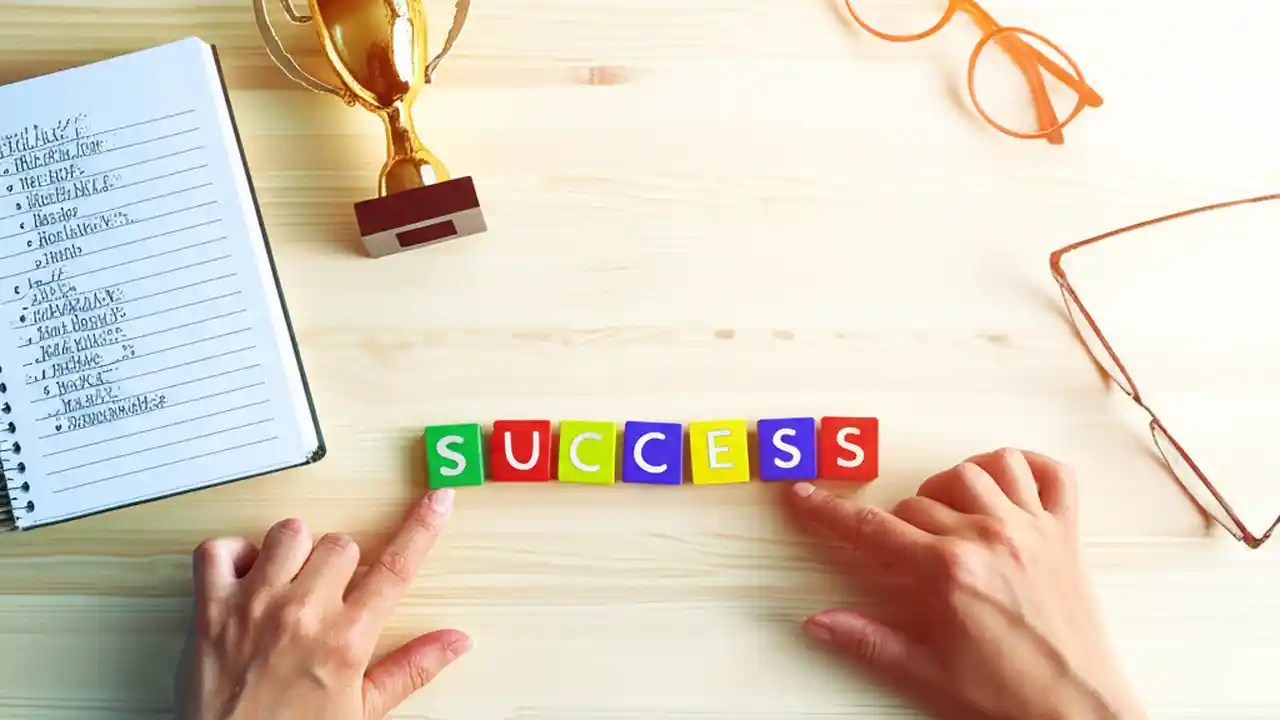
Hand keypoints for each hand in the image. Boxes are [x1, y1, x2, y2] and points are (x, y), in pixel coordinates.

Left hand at [175, 488, 469, 719]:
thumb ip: (412, 668)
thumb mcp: (363, 711)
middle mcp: (301, 614)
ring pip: (289, 533)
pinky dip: (231, 555)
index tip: (438, 501)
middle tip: (332, 597)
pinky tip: (246, 577)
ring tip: (290, 584)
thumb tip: (456, 641)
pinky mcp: (210, 608)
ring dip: (294, 552)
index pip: (396, 568)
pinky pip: (218, 549)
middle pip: (341, 544)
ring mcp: (253, 606)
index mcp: (345, 640)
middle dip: (342, 565)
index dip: (422, 528)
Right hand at [789, 449, 1143, 719]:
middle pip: (919, 501)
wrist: (1077, 713)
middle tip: (900, 556)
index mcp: (949, 571)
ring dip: (951, 486)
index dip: (830, 512)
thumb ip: (867, 640)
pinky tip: (1005, 484)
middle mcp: (989, 538)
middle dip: (897, 523)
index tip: (805, 496)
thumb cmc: (1007, 696)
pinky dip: (1027, 467)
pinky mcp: (1066, 535)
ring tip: (944, 515)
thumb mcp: (926, 671)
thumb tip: (818, 623)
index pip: (872, 528)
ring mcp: (1031, 530)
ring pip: (977, 470)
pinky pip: (1050, 474)